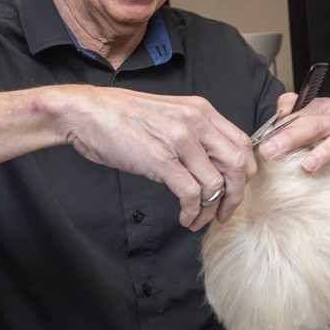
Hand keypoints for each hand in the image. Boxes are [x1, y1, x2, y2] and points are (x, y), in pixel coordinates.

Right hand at [55, 86, 255, 230]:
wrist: (86, 112)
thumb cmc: (122, 117)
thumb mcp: (169, 115)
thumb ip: (195, 133)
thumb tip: (213, 163)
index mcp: (201, 110)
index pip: (243, 144)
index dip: (244, 173)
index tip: (233, 190)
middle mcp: (196, 122)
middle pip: (237, 165)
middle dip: (235, 195)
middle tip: (223, 212)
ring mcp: (180, 140)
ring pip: (216, 183)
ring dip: (210, 209)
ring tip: (197, 219)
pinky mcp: (161, 160)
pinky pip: (191, 193)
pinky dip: (193, 211)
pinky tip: (185, 217)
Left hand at [256, 95, 329, 185]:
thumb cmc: (328, 146)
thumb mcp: (307, 131)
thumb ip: (288, 123)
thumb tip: (274, 120)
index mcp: (323, 110)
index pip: (301, 112)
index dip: (281, 126)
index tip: (264, 142)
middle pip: (315, 125)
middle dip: (291, 137)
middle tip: (272, 151)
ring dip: (325, 151)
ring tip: (307, 166)